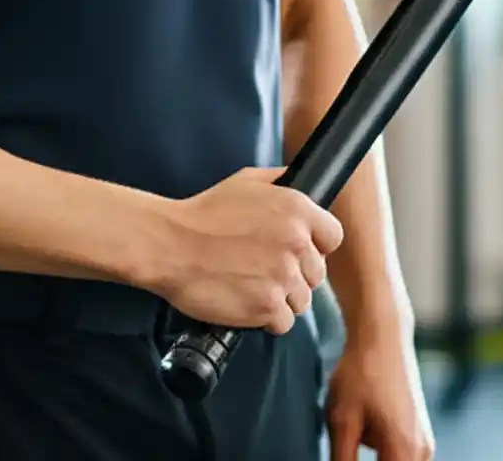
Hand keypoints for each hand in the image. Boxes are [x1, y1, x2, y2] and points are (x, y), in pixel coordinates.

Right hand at [149, 167, 343, 334]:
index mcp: (296, 209)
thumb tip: (297, 179)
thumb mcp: (244, 182)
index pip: (333, 237)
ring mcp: (284, 276)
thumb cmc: (202, 214)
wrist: (169, 245)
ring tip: (251, 286)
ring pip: (302, 300)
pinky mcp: (267, 306)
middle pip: (317, 273)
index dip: (315, 247)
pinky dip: (267, 319)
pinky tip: (246, 302)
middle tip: (263, 270)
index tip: (297, 252)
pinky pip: (284, 322)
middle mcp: (297, 242)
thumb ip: (279, 180)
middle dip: (294, 274)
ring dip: (280, 298)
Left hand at [327, 322, 434, 460]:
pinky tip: (360, 437)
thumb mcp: (342, 421)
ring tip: (351, 437)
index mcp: (404, 452)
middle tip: (344, 451)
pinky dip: (382, 457)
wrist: (383, 337)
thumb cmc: (360, 375)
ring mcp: (425, 444)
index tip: (344, 459)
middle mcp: (423, 453)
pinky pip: (400, 459)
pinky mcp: (420, 434)